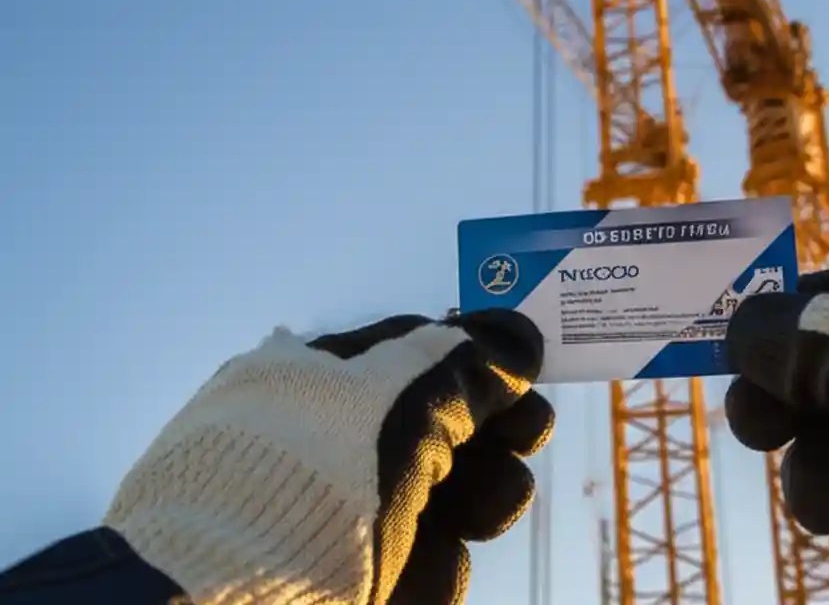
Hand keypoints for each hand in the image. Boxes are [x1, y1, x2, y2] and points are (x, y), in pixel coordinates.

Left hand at [104, 310, 553, 604]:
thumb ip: (463, 363)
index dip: (480, 366)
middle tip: (522, 447)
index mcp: (315, 375)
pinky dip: (429, 571)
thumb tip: (517, 335)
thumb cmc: (308, 476)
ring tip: (470, 523)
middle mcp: (318, 436)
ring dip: (472, 505)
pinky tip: (422, 577)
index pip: (416, 353)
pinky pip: (407, 563)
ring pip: (431, 501)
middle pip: (433, 428)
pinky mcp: (336, 576)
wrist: (215, 596)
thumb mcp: (394, 397)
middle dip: (489, 441)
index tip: (528, 384)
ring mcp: (325, 510)